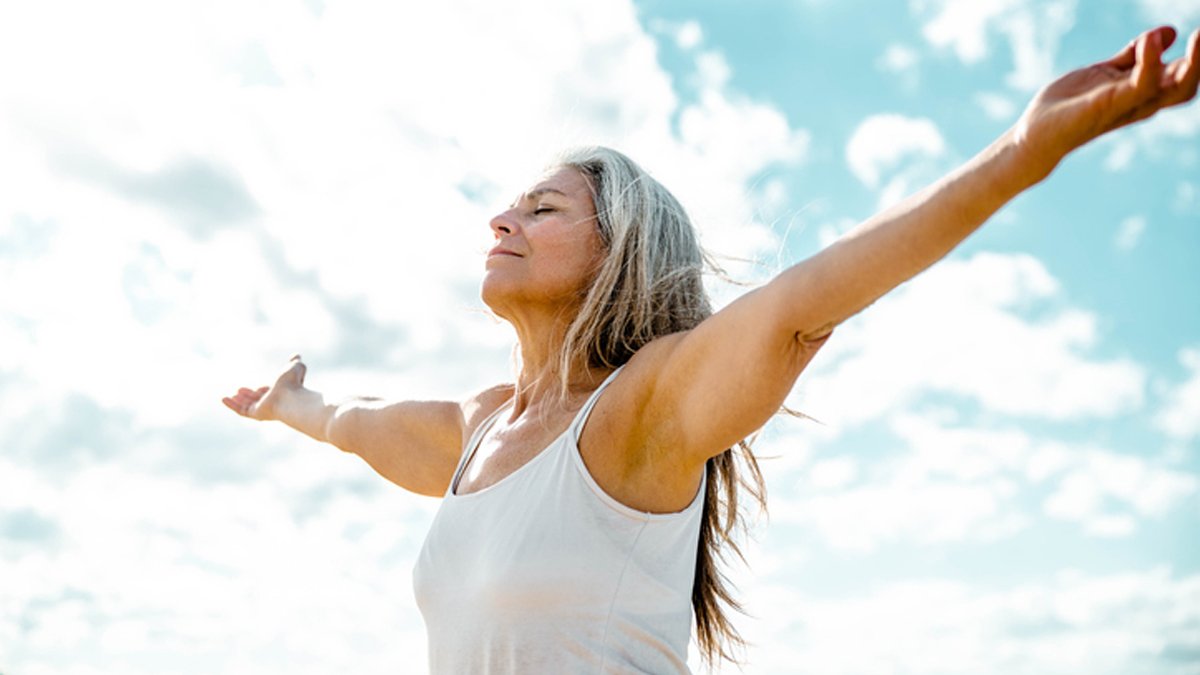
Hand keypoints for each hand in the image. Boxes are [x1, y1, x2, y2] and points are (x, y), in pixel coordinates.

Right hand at [222, 355, 307, 420]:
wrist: (291, 396)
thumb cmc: (293, 382)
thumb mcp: (294, 368)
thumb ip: (294, 362)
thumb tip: (297, 356)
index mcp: (281, 395)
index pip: (269, 395)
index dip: (264, 390)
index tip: (261, 387)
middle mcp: (273, 404)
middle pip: (257, 401)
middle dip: (249, 395)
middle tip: (239, 390)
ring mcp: (264, 410)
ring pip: (248, 407)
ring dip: (239, 400)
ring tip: (232, 395)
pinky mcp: (256, 414)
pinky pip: (241, 411)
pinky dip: (231, 405)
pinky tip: (223, 399)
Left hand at [1014, 26, 1198, 179]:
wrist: (1035, 131)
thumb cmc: (1069, 105)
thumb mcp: (1105, 72)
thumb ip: (1133, 55)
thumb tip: (1168, 32)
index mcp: (1142, 94)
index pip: (1184, 78)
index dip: (1197, 58)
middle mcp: (1141, 103)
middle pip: (1187, 86)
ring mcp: (1127, 106)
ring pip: (1173, 89)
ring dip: (1190, 62)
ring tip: (1194, 34)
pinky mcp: (1107, 105)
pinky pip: (1138, 86)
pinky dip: (1149, 63)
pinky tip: (1149, 41)